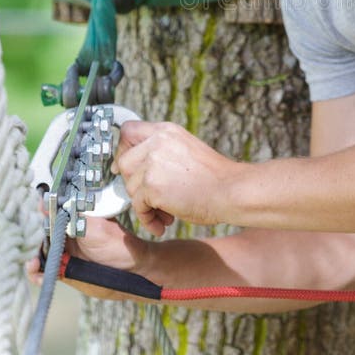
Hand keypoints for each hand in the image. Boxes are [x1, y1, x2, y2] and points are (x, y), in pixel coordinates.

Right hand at [26, 217, 149, 299]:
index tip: (40, 212)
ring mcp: (64, 251)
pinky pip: (46, 270)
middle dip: (34, 239)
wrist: (130, 267)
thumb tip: (60, 206)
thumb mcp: (96, 229)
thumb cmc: (117, 243)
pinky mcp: (64, 268)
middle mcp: (66, 232)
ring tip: (33, 263)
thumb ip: (76, 220)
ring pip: (41, 252)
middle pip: (42, 234)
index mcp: (74, 218)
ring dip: (34, 258)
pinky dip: (38, 273)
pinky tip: (39, 275)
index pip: (53, 211)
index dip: (44, 211)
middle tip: (32, 244)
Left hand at [112, 120, 241, 235]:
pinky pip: (138, 207)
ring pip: (130, 187)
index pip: (128, 131)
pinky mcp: (152, 187)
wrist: (231, 191)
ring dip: (144, 204)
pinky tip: (161, 224)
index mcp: (166, 131)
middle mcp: (156, 142)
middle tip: (149, 196)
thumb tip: (132, 165)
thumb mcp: (185, 149)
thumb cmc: (213, 177)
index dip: (123, 149)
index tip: (126, 165)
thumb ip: (161, 151)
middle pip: (124, 162)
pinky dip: (148, 218)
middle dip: (133, 182)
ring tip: (164, 213)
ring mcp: (152, 164)